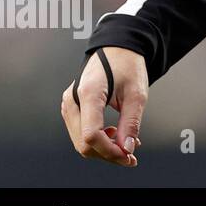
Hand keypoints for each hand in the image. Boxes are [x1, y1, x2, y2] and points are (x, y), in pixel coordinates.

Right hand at [61, 48, 147, 167]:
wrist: (116, 49)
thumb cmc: (127, 65)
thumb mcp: (136, 94)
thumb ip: (131, 123)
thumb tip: (127, 149)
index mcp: (88, 93)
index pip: (91, 135)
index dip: (110, 151)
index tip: (129, 156)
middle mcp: (72, 100)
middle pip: (83, 143)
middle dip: (108, 153)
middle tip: (131, 155)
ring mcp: (69, 104)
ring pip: (80, 141)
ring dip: (103, 148)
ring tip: (126, 143)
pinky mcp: (72, 108)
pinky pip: (81, 132)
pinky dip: (98, 140)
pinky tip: (115, 135)